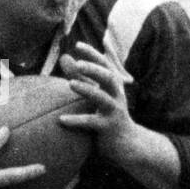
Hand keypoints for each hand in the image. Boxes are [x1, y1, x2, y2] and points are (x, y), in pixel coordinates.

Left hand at [59, 42, 139, 163]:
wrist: (127, 143)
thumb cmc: (109, 115)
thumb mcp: (98, 94)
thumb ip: (82, 77)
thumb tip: (64, 58)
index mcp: (114, 86)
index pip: (105, 65)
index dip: (93, 54)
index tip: (77, 45)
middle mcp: (117, 96)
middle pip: (108, 78)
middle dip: (94, 70)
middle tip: (78, 64)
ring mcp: (114, 112)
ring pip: (103, 98)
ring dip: (87, 90)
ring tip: (71, 84)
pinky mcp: (109, 127)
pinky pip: (92, 122)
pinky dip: (76, 120)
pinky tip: (61, 119)